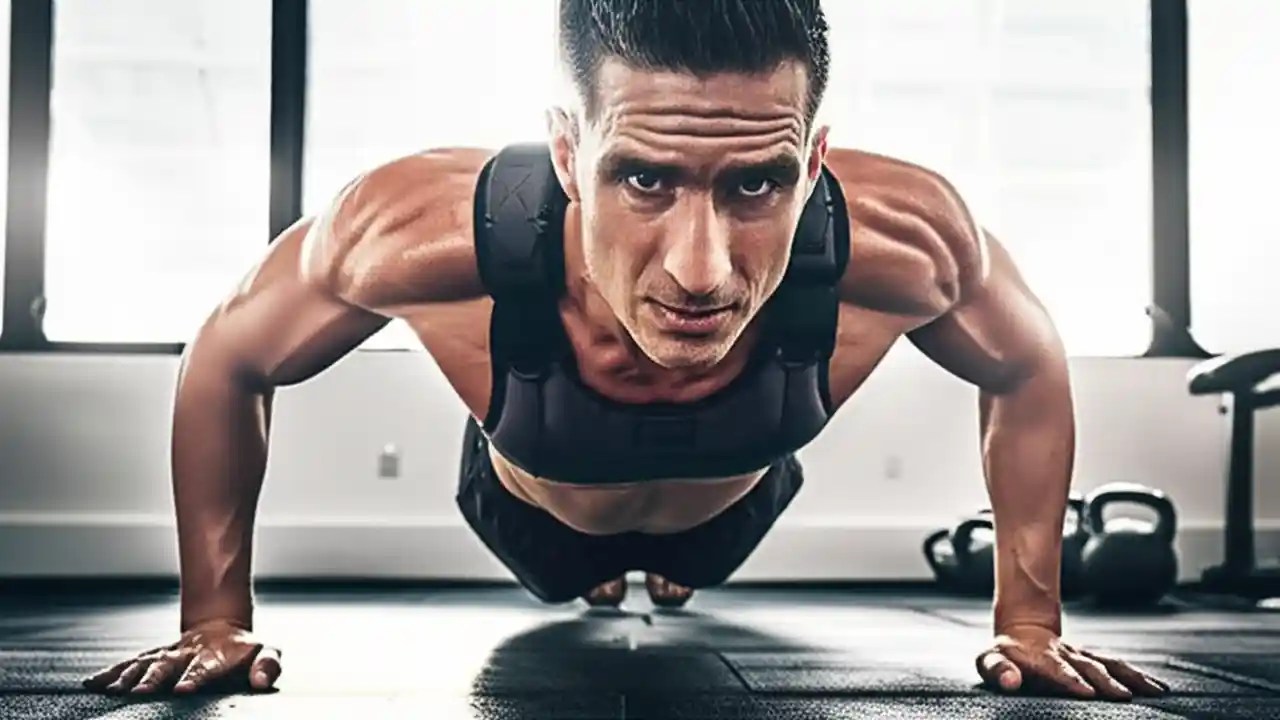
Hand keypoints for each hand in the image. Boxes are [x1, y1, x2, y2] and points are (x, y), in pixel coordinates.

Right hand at [81, 618, 281, 694]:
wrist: (222, 630)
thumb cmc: (244, 650)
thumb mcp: (265, 652)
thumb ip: (268, 664)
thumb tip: (261, 681)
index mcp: (213, 656)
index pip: (203, 668)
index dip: (193, 678)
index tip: (182, 689)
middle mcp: (185, 654)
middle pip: (166, 666)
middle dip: (152, 679)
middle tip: (139, 693)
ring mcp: (166, 654)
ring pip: (143, 663)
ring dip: (127, 676)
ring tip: (110, 690)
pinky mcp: (152, 657)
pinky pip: (128, 664)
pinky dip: (110, 673)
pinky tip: (93, 683)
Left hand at [975, 624, 1168, 700]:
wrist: (1022, 630)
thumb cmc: (1003, 656)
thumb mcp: (990, 661)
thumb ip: (998, 671)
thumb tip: (1009, 682)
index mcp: (1041, 659)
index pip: (1057, 670)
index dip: (1070, 680)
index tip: (1087, 692)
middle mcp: (1067, 656)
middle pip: (1089, 668)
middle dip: (1106, 681)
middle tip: (1124, 696)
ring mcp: (1082, 656)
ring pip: (1109, 664)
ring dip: (1131, 678)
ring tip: (1154, 691)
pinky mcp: (1093, 659)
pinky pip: (1118, 666)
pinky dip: (1138, 676)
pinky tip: (1158, 688)